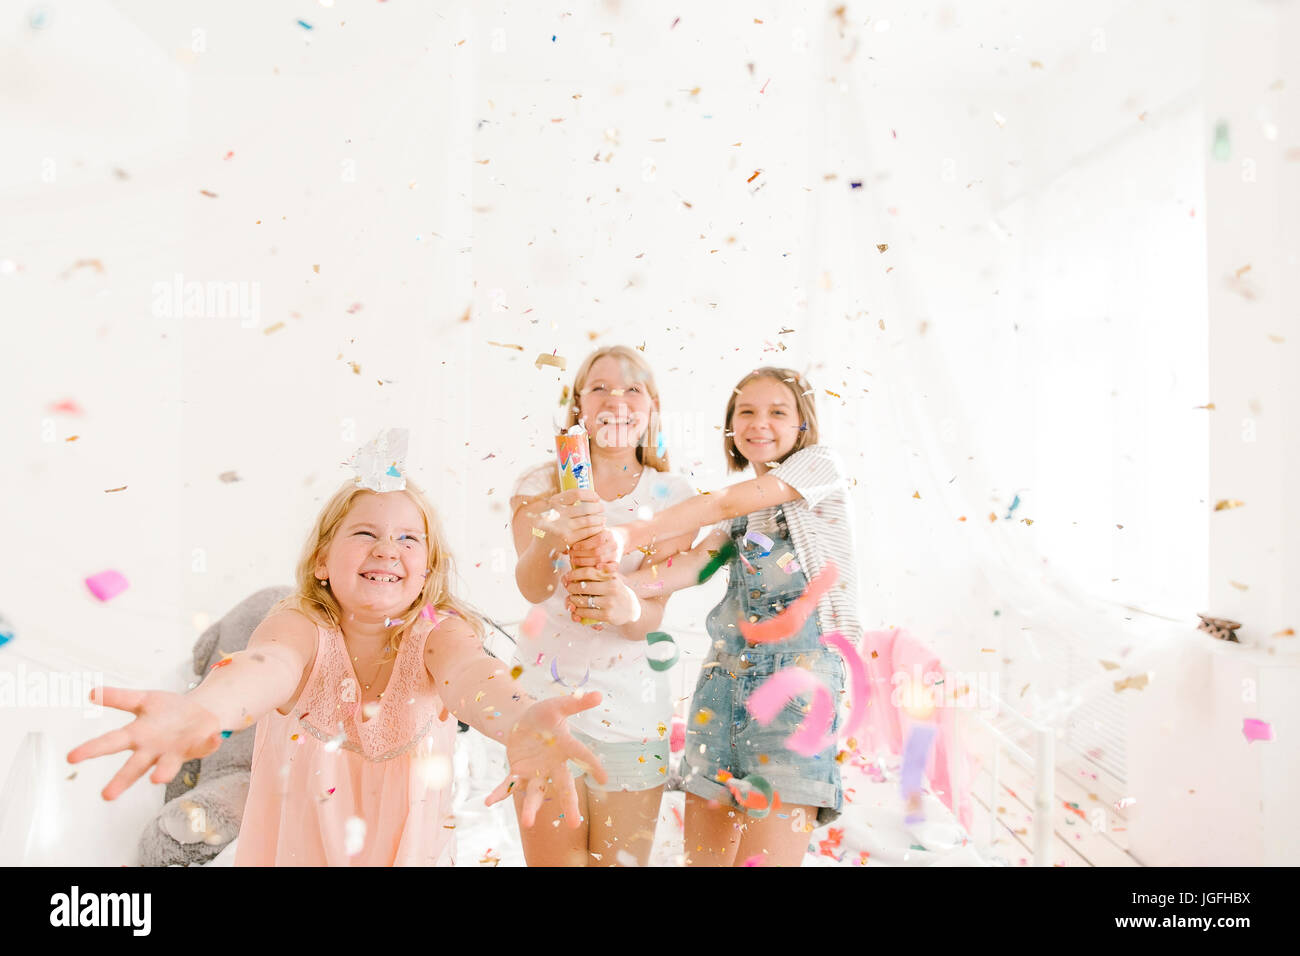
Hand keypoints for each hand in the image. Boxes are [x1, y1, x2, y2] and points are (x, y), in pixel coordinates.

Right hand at [67, 687, 223, 800]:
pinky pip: (205, 745)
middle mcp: (153, 750)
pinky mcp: (201, 747)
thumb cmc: (167, 710)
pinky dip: (210, 742)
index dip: (90, 750)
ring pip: (168, 766)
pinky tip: (215, 737)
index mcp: (137, 735)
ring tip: (158, 778)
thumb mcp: (143, 700)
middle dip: (121, 780)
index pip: (109, 742)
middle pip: (134, 766)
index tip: (70, 758)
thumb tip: (92, 693)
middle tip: (106, 796)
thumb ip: (119, 698)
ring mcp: (177, 751)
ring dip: (163, 772)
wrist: (200, 712)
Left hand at [485, 691, 608, 826]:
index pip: (582, 756)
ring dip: (531, 808)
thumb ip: (576, 703)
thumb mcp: (558, 705)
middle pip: (563, 786)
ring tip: (528, 823)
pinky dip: (499, 793)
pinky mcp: (518, 772)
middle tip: (576, 825)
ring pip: (536, 792)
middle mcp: (553, 765)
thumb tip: (599, 695)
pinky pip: (509, 785)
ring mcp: (536, 771)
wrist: (523, 722)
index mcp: (566, 747)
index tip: (603, 779)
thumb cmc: (545, 715)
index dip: (593, 766)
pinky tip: (488, 801)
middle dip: (569, 805)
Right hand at [528, 489, 605, 548]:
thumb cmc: (549, 525)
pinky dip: (596, 529)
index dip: (589, 494)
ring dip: (599, 519)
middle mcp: (557, 513)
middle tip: (602, 508)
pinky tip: (600, 528)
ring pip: (588, 520)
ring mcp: (563, 526)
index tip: (596, 497)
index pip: (576, 494)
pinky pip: (588, 532)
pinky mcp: (568, 538)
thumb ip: (560, 500)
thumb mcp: (548, 509)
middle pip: (585, 507)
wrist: (541, 547)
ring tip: (603, 519)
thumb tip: (576, 491)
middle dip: (597, 507)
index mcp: (553, 503)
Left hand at [562, 564, 641, 626]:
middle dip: (571, 587)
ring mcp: (610, 602)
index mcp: (611, 576)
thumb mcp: (610, 578)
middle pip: (583, 586)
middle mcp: (611, 588)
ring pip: (583, 601)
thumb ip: (595, 573)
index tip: (566, 576)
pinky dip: (578, 611)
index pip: (588, 572)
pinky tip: (576, 609)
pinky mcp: (607, 615)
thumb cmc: (615, 591)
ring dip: (572, 600)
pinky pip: (586, 613)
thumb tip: (569, 572)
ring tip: (571, 599)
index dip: (574, 574)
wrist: (631, 608)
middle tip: (568, 588)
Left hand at [568, 524, 629, 566]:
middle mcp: (614, 544)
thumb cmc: (600, 536)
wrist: (618, 540)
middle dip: (582, 554)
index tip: (573, 547)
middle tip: (571, 555)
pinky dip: (604, 568)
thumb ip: (586, 534)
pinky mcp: (617, 562)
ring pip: (600, 560)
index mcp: (608, 533)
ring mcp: (616, 554)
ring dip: (585, 562)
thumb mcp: (595, 531)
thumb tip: (567, 540)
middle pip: (597, 551)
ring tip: (574, 561)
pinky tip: (595, 568)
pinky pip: (613, 567)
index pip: (597, 539)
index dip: (584, 544)